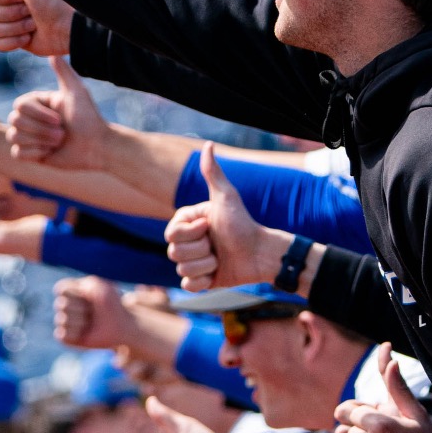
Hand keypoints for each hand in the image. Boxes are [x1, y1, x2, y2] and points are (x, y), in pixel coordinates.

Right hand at [8, 57, 112, 167]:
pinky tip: (51, 153)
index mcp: (37, 103)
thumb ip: (64, 72)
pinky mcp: (29, 154)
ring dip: (39, 141)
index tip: (59, 120)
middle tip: (62, 134)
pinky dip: (35, 153)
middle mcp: (30, 118)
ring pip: (13, 136)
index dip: (38, 114)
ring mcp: (28, 136)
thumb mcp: (77, 92)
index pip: (20, 105)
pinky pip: (17, 153)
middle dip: (40, 129)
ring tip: (58, 142)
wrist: (96, 147)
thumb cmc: (88, 119)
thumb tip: (52, 54)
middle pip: (14, 120)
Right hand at [55, 275, 132, 349]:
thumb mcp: (101, 288)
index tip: (90, 296)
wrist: (121, 325)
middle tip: (93, 311)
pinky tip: (85, 332)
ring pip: (62, 320)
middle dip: (81, 308)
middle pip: (61, 305)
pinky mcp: (66, 337)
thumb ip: (84, 286)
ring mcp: (64, 321)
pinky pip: (61, 335)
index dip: (76, 293)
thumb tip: (65, 300)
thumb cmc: (112, 304)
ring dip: (80, 322)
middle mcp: (65, 305)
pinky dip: (75, 334)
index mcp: (70, 290)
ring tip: (91, 322)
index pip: (60, 289)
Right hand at [164, 144, 285, 291]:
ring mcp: (193, 263)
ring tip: (220, 259)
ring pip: (182, 270)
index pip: (171, 234)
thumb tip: (207, 145)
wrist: (260, 253)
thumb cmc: (243, 223)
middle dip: (200, 251)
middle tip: (217, 245)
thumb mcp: (226, 198)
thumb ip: (213, 173)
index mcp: (187, 224)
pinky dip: (203, 282)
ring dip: (206, 266)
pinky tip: (216, 275)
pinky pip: (188, 287)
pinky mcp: (200, 282)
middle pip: (174, 254)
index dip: (191, 233)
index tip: (209, 226)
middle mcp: (187, 243)